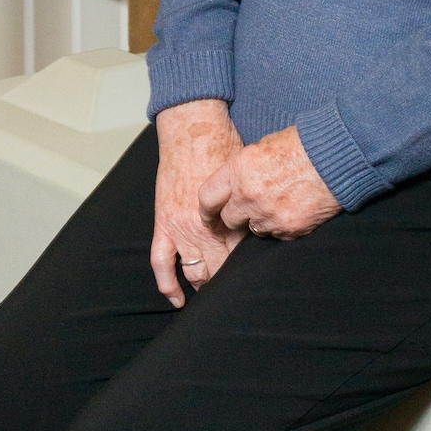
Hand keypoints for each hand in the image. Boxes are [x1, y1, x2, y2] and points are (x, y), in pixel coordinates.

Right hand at [152, 99, 244, 306]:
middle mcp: (207, 228)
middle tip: (239, 294)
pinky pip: (162, 262)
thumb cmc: (224, 147)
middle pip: (222, 269)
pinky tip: (178, 301)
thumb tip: (268, 220)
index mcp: (230, 217)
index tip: (259, 280)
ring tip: (213, 297)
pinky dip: (168, 284)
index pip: (244, 256)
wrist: (192, 130)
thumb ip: (253, 205)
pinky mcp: (164, 225)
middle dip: (230, 284)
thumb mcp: (247, 178)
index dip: (252, 270)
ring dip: (204, 285)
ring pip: (195, 271)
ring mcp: (182, 229)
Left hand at [202, 126, 339, 242]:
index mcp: (238, 170)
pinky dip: (283, 227)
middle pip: (229, 219)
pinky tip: (295, 209)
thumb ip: (242, 170)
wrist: (336, 156)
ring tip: (280, 203)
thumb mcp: (261, 147)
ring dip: (262, 221)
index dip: (207, 211)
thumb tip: (234, 186)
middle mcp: (249, 195)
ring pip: (254, 230)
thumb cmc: (301, 145)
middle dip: (237, 217)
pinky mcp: (290, 228)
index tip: (209, 217)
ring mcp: (269, 214)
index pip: (207, 198)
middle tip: (250, 209)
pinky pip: (277, 235)